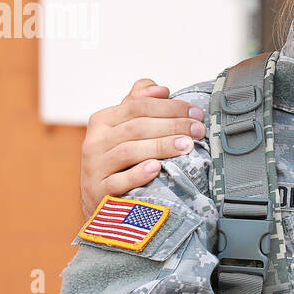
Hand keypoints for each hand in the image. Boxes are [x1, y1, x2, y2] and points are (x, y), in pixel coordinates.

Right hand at [79, 78, 206, 218]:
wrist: (100, 204)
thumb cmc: (119, 161)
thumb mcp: (124, 129)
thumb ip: (139, 104)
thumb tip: (161, 89)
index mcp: (102, 121)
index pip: (138, 106)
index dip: (169, 107)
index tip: (197, 113)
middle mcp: (95, 142)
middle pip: (136, 127)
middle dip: (172, 125)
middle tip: (198, 129)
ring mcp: (95, 168)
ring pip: (128, 151)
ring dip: (161, 146)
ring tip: (187, 145)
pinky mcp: (99, 193)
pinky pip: (118, 182)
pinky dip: (137, 174)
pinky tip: (156, 169)